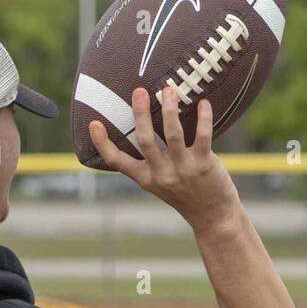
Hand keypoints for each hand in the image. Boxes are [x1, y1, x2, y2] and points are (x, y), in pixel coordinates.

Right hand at [88, 84, 240, 234]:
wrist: (212, 217)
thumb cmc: (185, 194)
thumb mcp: (161, 183)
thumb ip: (151, 161)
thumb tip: (142, 126)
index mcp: (146, 178)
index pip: (118, 162)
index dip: (103, 144)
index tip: (94, 124)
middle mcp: (161, 174)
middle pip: (145, 140)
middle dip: (140, 114)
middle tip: (138, 91)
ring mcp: (183, 170)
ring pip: (173, 135)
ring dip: (170, 110)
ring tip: (168, 90)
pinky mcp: (204, 165)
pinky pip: (203, 136)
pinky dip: (204, 117)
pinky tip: (204, 103)